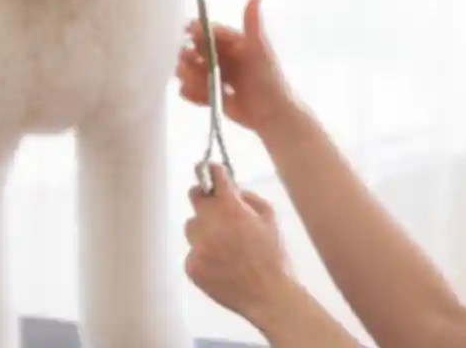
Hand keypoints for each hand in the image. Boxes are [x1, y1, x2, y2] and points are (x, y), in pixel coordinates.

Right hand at [176, 0, 298, 135]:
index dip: (195, 32)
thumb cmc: (268, 79)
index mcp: (233, 43)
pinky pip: (191, 91)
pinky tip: (204, 98)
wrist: (272, 116)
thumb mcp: (259, 49)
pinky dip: (193, 94)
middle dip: (188, 57)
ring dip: (190, 77)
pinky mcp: (211, 94)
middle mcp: (222, 57)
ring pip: (189, 71)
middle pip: (193, 50)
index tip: (186, 34)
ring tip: (204, 85)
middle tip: (192, 65)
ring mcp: (215, 76)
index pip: (207, 31)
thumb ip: (253, 23)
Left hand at [184, 164, 298, 328]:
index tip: (208, 168)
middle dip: (204, 197)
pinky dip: (203, 253)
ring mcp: (198, 247)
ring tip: (224, 244)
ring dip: (203, 228)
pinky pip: (192, 250)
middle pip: (194, 197)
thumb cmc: (274, 257)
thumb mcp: (270, 218)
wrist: (269, 297)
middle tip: (215, 206)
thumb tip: (230, 187)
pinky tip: (221, 263)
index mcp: (232, 210)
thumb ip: (248, 197)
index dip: (211, 170)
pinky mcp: (192, 266)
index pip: (213, 177)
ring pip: (191, 226)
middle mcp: (211, 226)